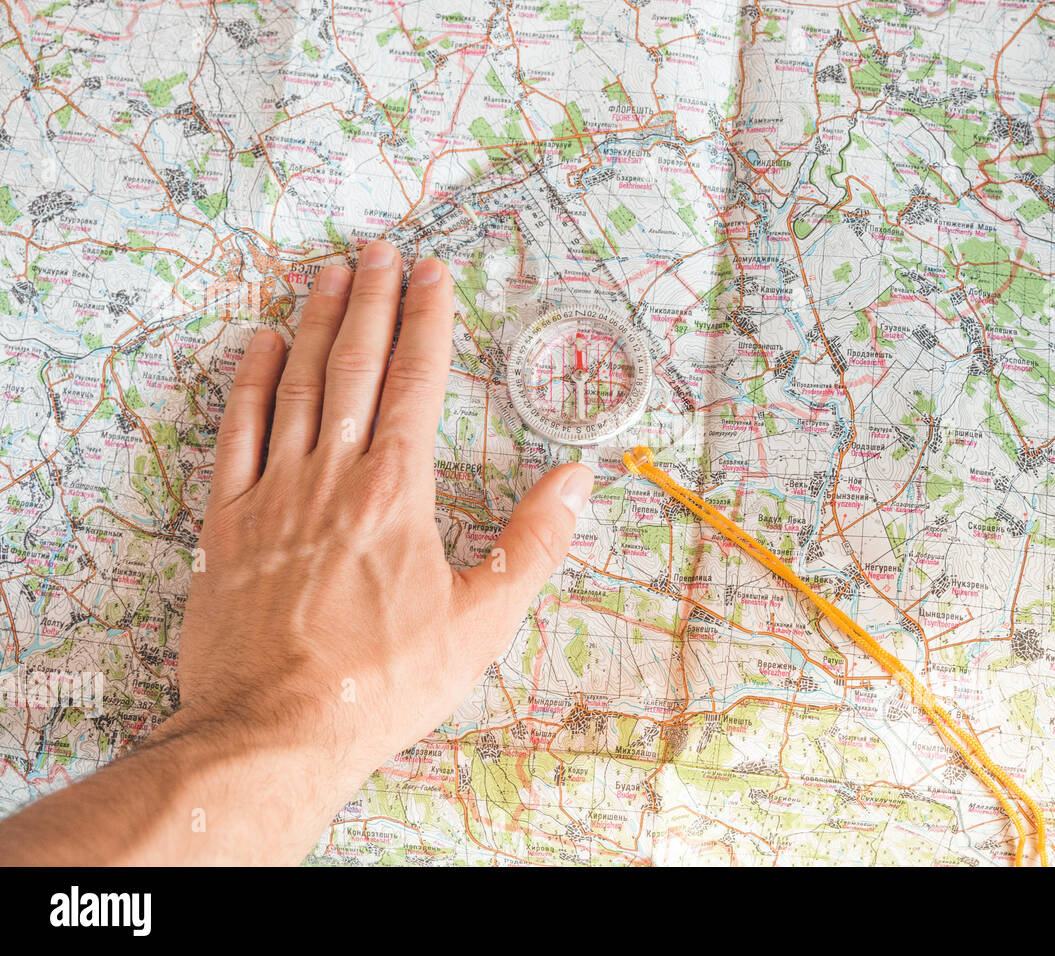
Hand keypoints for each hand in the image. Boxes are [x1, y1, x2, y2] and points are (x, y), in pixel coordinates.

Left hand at [180, 240, 592, 780]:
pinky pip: (236, 431)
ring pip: (296, 385)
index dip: (428, 321)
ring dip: (315, 323)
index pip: (418, 383)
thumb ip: (533, 544)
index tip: (433, 273)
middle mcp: (334, 475)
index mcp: (398, 492)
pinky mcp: (228, 522)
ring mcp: (274, 493)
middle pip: (356, 366)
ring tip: (327, 272)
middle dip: (371, 301)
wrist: (276, 729)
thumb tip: (577, 479)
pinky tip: (260, 343)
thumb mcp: (481, 622)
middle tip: (378, 249)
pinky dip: (249, 381)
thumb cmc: (385, 681)